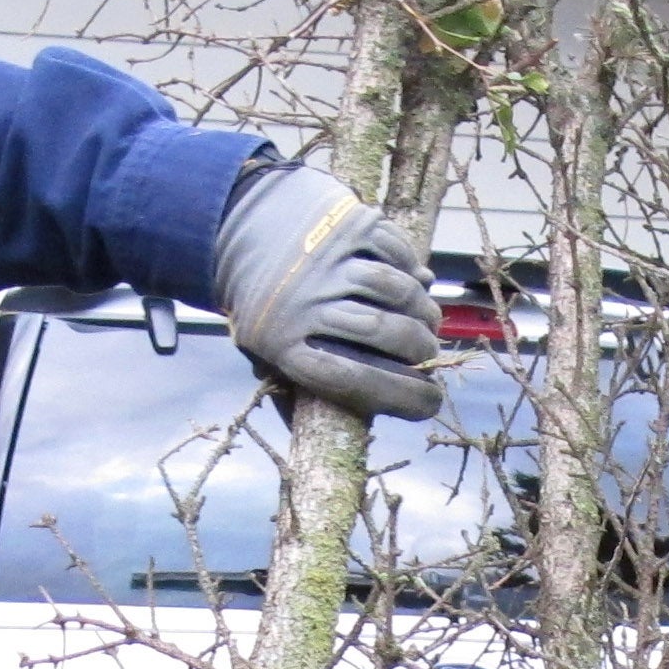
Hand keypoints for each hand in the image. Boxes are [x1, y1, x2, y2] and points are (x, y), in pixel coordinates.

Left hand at [212, 161, 444, 420]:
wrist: (237, 222)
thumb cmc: (258, 300)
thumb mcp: (259, 350)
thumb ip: (289, 391)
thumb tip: (316, 446)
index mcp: (284, 347)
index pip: (356, 383)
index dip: (403, 398)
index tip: (431, 402)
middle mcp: (307, 304)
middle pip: (385, 333)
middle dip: (422, 350)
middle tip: (431, 354)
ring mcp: (329, 262)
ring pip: (396, 291)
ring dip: (423, 309)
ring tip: (427, 320)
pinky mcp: (346, 226)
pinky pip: (395, 252)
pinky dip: (412, 269)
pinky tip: (416, 281)